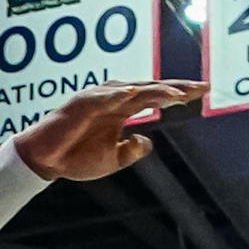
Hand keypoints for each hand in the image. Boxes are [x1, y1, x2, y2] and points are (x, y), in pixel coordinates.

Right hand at [14, 77, 200, 181]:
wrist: (45, 161)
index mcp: (122, 109)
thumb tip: (148, 142)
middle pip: (150, 88)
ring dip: (154, 90)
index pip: (156, 96)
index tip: (203, 91)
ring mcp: (97, 98)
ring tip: (176, 94)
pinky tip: (134, 94)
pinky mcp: (80, 104)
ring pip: (131, 89)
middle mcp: (113, 99)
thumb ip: (132, 150)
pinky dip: (117, 95)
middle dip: (176, 87)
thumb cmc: (75, 157)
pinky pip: (101, 97)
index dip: (179, 93)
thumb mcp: (113, 159)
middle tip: (201, 87)